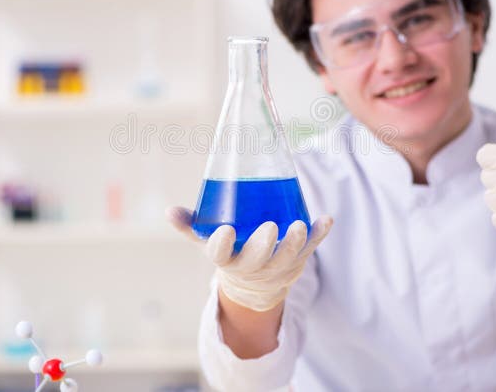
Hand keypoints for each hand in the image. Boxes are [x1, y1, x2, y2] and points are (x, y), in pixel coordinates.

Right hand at [167, 207, 332, 310]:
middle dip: (264, 245)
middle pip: (258, 259)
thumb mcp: (206, 242)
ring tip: (300, 225)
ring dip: (295, 242)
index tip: (224, 230)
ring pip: (287, 257)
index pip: (219, 255)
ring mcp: (277, 266)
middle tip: (270, 226)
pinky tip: (326, 220)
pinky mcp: (297, 261)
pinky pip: (311, 249)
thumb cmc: (229, 252)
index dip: (221, 244)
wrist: (253, 285)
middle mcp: (252, 267)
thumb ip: (190, 225)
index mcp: (227, 260)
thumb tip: (169, 211)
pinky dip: (319, 235)